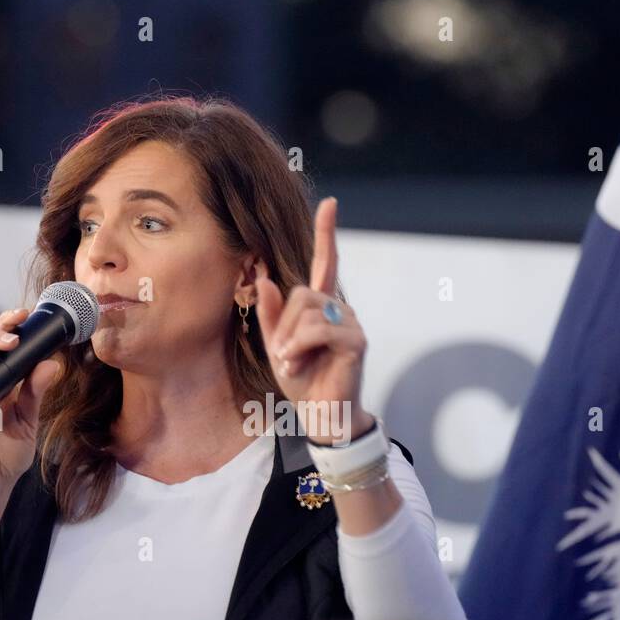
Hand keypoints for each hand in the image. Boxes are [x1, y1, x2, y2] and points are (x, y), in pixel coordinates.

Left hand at [254, 197, 374, 444]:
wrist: (321, 415)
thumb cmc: (303, 382)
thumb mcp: (277, 345)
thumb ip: (271, 314)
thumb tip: (264, 278)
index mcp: (322, 307)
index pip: (326, 263)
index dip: (327, 233)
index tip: (330, 204)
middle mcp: (340, 309)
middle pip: (301, 292)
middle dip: (283, 324)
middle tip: (283, 354)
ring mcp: (351, 324)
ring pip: (308, 310)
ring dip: (290, 340)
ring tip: (292, 362)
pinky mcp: (355, 341)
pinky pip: (318, 329)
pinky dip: (299, 347)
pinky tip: (298, 364)